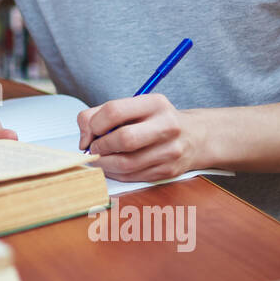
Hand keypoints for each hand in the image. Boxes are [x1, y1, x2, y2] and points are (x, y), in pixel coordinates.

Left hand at [76, 93, 202, 181]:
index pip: (114, 111)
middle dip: (100, 146)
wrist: (195, 137)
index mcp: (155, 103)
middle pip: (123, 139)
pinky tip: (113, 167)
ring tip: (100, 159)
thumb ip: (100, 114)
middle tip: (93, 148)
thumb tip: (84, 138)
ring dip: (105, 164)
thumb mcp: (133, 107)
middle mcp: (167, 126)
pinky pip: (133, 176)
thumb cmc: (155, 121)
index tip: (90, 132)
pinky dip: (116, 173)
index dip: (94, 124)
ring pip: (126, 163)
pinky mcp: (168, 171)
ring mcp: (170, 150)